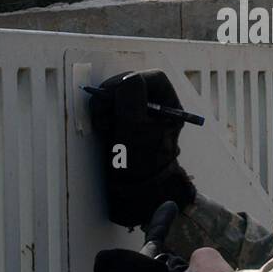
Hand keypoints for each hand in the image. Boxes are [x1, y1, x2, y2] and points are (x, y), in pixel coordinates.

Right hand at [89, 70, 196, 226]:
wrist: (133, 193)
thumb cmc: (141, 165)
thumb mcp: (137, 130)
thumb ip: (132, 100)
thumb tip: (126, 79)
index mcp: (169, 106)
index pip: (151, 78)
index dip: (130, 81)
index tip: (114, 93)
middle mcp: (156, 108)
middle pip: (131, 84)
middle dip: (113, 96)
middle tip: (103, 112)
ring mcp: (139, 116)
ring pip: (117, 96)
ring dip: (106, 107)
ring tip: (104, 127)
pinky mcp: (123, 124)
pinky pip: (110, 109)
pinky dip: (103, 117)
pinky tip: (103, 131)